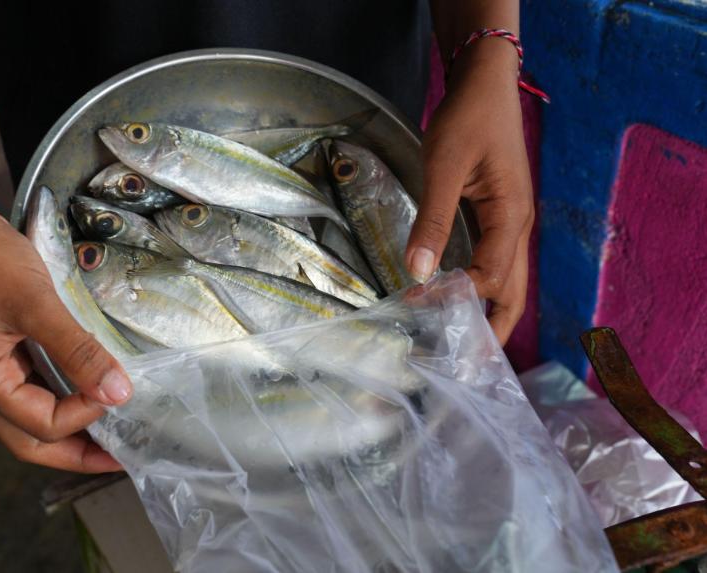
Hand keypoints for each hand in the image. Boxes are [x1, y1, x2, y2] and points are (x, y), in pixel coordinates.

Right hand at [0, 193, 132, 471]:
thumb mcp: (36, 302)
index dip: (84, 415)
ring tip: (115, 430)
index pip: (40, 425)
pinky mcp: (1, 348)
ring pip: (32, 414)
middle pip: (31, 438)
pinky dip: (64, 392)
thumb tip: (119, 394)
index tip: (119, 388)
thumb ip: (77, 350)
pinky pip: (34, 384)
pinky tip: (90, 387)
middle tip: (123, 456)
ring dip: (72, 425)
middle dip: (77, 452)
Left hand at [405, 39, 533, 342]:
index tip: (420, 306)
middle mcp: (518, 227)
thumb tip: (420, 272)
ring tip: (463, 347)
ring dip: (488, 314)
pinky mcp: (496, 217)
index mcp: (512, 217)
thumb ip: (433, 218)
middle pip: (513, 292)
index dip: (459, 297)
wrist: (484, 84)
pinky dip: (480, 290)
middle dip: (494, 329)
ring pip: (506, 281)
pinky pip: (494, 264)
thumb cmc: (467, 119)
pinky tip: (459, 302)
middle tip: (468, 368)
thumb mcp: (445, 166)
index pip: (492, 275)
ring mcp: (510, 223)